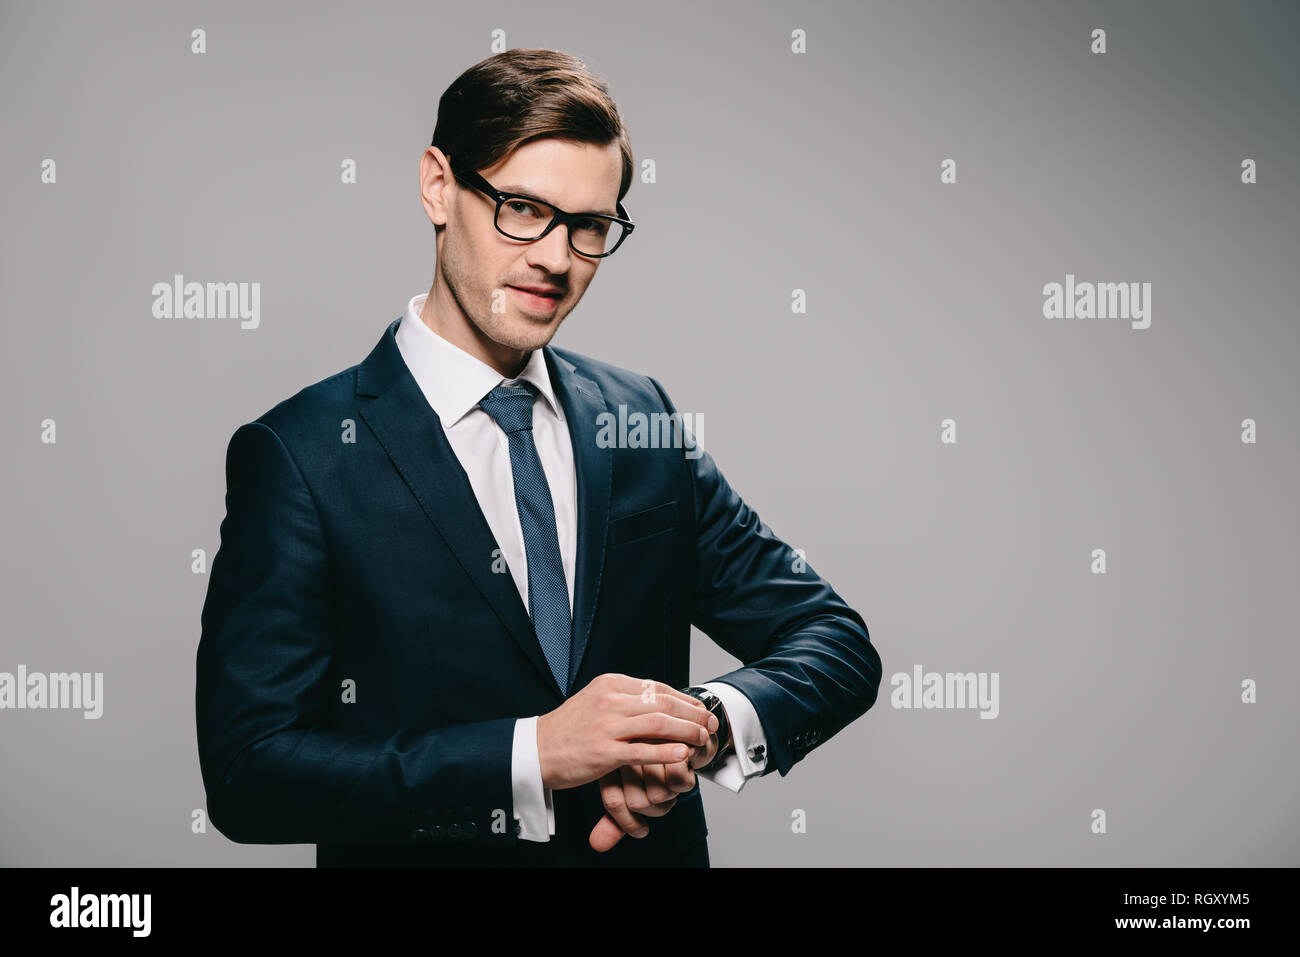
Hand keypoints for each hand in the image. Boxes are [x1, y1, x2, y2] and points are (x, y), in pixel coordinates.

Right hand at [536, 673, 717, 790]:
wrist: (535, 751)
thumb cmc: (568, 730)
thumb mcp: (595, 701)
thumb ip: (624, 699)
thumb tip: (657, 700)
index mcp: (611, 684)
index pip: (658, 687)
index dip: (685, 699)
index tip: (702, 709)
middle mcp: (610, 700)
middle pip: (663, 702)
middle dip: (693, 714)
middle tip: (711, 724)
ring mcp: (607, 726)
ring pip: (658, 723)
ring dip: (687, 731)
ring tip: (704, 740)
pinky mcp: (604, 752)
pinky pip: (642, 751)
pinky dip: (666, 752)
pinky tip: (683, 755)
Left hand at [589, 718, 729, 851]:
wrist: (688, 730)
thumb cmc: (657, 762)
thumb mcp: (631, 792)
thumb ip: (615, 819)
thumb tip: (597, 844)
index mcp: (611, 757)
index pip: (614, 801)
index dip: (628, 821)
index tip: (641, 829)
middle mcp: (626, 748)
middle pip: (637, 802)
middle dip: (655, 808)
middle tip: (661, 795)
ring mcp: (650, 743)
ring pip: (658, 795)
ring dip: (670, 796)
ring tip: (671, 781)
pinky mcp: (675, 742)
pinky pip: (677, 782)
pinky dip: (683, 781)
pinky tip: (684, 769)